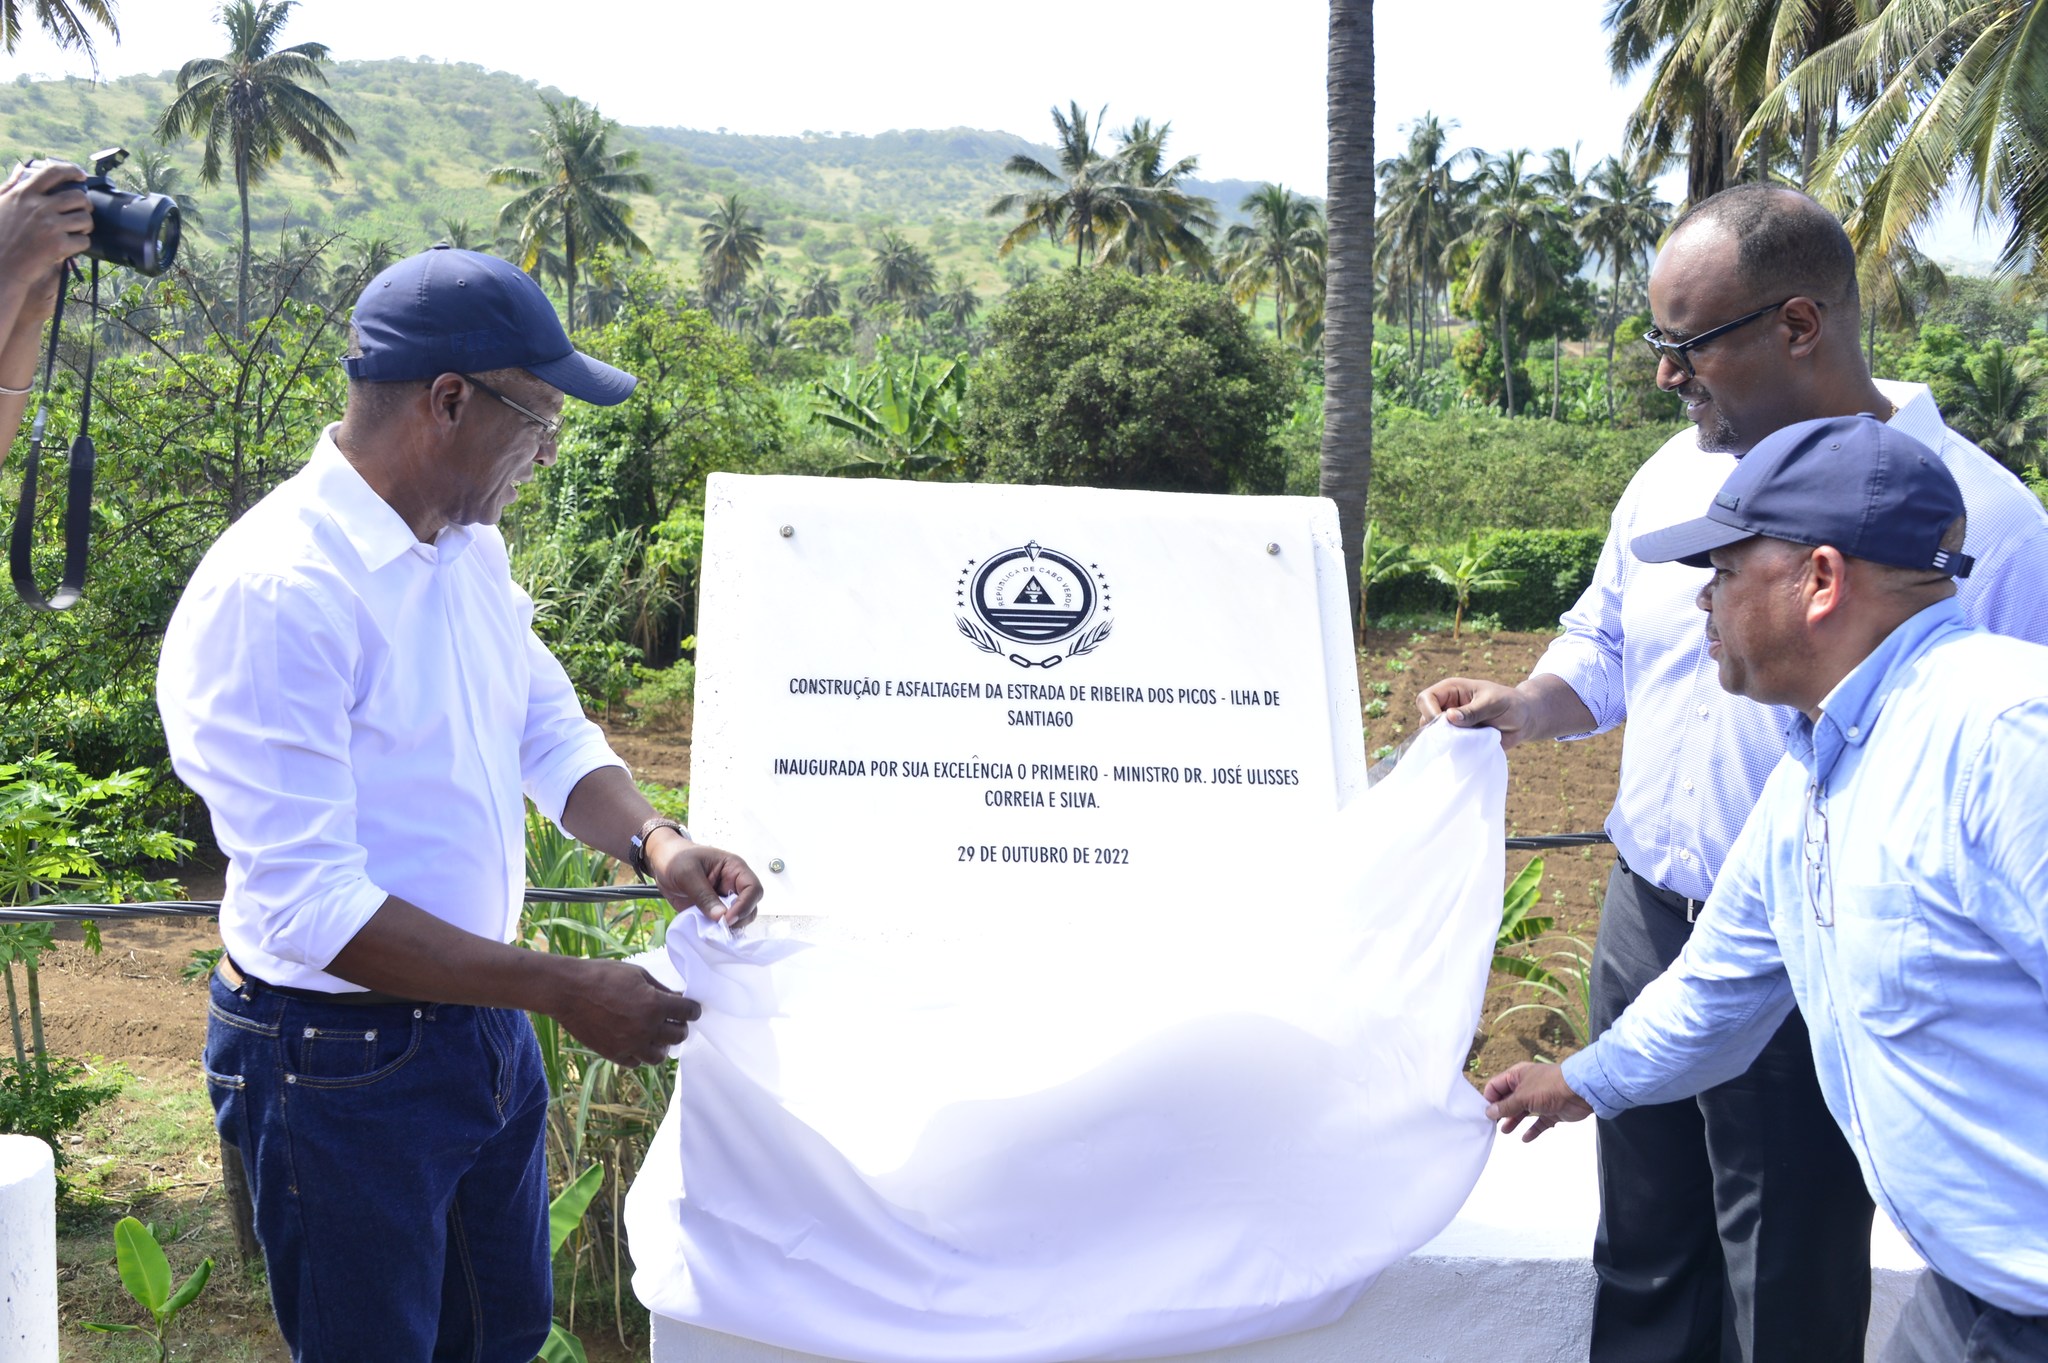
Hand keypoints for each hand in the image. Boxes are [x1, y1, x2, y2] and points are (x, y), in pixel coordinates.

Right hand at [0, 161, 90, 322]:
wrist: (0, 266)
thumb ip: (11, 185)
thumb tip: (21, 168)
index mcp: (24, 194)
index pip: (54, 172)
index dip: (72, 171)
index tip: (81, 176)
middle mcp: (38, 207)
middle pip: (79, 197)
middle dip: (85, 205)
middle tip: (82, 212)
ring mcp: (49, 226)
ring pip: (85, 219)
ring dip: (85, 226)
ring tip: (76, 231)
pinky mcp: (58, 245)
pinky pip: (84, 241)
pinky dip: (81, 245)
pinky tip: (70, 247)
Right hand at [552, 958, 701, 1066]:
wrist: (568, 990)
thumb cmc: (603, 976)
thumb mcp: (638, 974)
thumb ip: (661, 989)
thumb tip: (678, 997)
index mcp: (655, 1004)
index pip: (689, 1012)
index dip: (692, 1009)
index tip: (691, 1009)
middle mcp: (646, 1028)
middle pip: (678, 1036)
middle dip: (680, 1026)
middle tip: (674, 1020)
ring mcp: (630, 1044)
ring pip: (659, 1056)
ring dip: (662, 1045)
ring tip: (656, 1035)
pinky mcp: (613, 1054)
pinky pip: (636, 1062)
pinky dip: (640, 1054)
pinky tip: (637, 1042)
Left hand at [647, 831, 763, 930]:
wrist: (661, 863)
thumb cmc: (676, 859)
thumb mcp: (687, 873)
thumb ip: (703, 895)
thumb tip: (721, 917)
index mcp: (734, 869)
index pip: (753, 888)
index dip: (745, 905)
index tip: (727, 918)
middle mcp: (734, 885)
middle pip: (751, 906)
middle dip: (739, 918)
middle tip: (720, 927)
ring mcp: (724, 899)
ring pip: (740, 918)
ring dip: (730, 927)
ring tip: (713, 930)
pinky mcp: (714, 910)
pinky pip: (723, 923)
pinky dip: (718, 931)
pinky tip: (708, 932)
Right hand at [1417, 676, 1537, 748]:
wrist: (1525, 720)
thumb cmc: (1511, 704)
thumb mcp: (1493, 703)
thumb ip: (1473, 711)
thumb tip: (1449, 717)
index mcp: (1451, 690)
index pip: (1426, 699)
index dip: (1430, 711)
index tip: (1446, 723)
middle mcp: (1446, 706)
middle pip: (1425, 718)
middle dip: (1437, 729)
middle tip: (1457, 736)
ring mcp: (1451, 725)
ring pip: (1434, 736)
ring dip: (1447, 742)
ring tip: (1466, 742)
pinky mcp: (1458, 739)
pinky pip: (1447, 748)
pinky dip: (1454, 751)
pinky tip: (1467, 750)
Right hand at [1482, 1062, 1593, 1141]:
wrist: (1580, 1092)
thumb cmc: (1549, 1087)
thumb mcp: (1522, 1096)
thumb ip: (1505, 1106)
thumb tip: (1489, 1112)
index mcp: (1517, 1076)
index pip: (1496, 1086)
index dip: (1490, 1098)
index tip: (1485, 1113)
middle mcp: (1527, 1086)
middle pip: (1509, 1100)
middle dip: (1501, 1112)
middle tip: (1493, 1125)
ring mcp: (1540, 1099)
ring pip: (1523, 1112)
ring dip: (1514, 1121)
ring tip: (1506, 1131)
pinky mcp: (1552, 1111)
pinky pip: (1539, 1123)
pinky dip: (1532, 1130)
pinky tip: (1526, 1138)